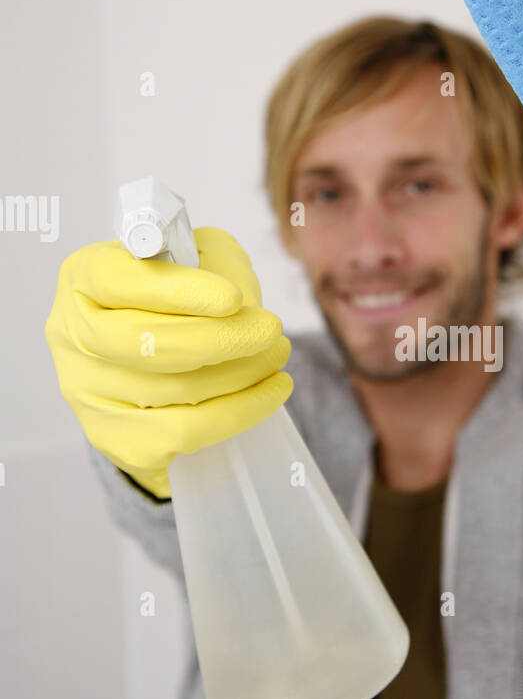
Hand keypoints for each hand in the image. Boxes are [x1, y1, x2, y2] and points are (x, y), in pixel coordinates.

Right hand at [45, 227, 292, 498]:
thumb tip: (243, 298)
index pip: (123, 282)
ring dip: (240, 376)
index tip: (233, 298)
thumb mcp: (195, 260)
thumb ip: (216, 260)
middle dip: (223, 338)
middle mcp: (73, 335)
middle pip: (149, 343)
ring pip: (175, 390)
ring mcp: (88, 392)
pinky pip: (186, 432)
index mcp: (84, 278)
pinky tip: (265, 394)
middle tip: (270, 331)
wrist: (150, 369)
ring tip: (275, 360)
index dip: (180, 291)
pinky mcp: (115, 438)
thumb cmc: (174, 303)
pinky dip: (238, 413)